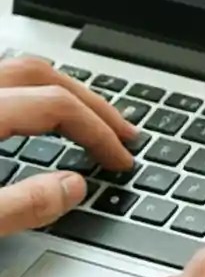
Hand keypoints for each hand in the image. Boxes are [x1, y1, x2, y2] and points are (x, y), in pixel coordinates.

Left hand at [0, 57, 135, 234]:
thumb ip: (24, 204)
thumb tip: (73, 188)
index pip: (55, 106)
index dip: (98, 132)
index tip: (119, 160)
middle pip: (40, 75)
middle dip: (90, 103)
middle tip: (121, 131)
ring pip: (16, 72)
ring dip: (59, 92)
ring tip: (87, 118)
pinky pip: (0, 85)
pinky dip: (28, 95)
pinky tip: (34, 119)